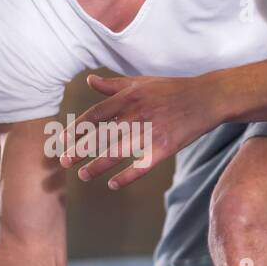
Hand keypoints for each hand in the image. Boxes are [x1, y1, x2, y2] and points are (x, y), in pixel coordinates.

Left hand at [58, 72, 219, 188]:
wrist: (205, 98)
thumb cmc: (170, 90)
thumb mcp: (140, 82)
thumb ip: (113, 84)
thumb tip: (89, 81)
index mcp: (128, 98)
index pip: (95, 116)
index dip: (76, 129)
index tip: (61, 141)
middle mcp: (136, 115)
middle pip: (101, 136)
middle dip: (80, 150)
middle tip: (63, 162)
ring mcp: (150, 133)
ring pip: (117, 153)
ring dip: (97, 165)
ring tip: (82, 174)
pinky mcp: (164, 148)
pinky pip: (141, 166)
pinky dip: (126, 177)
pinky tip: (112, 185)